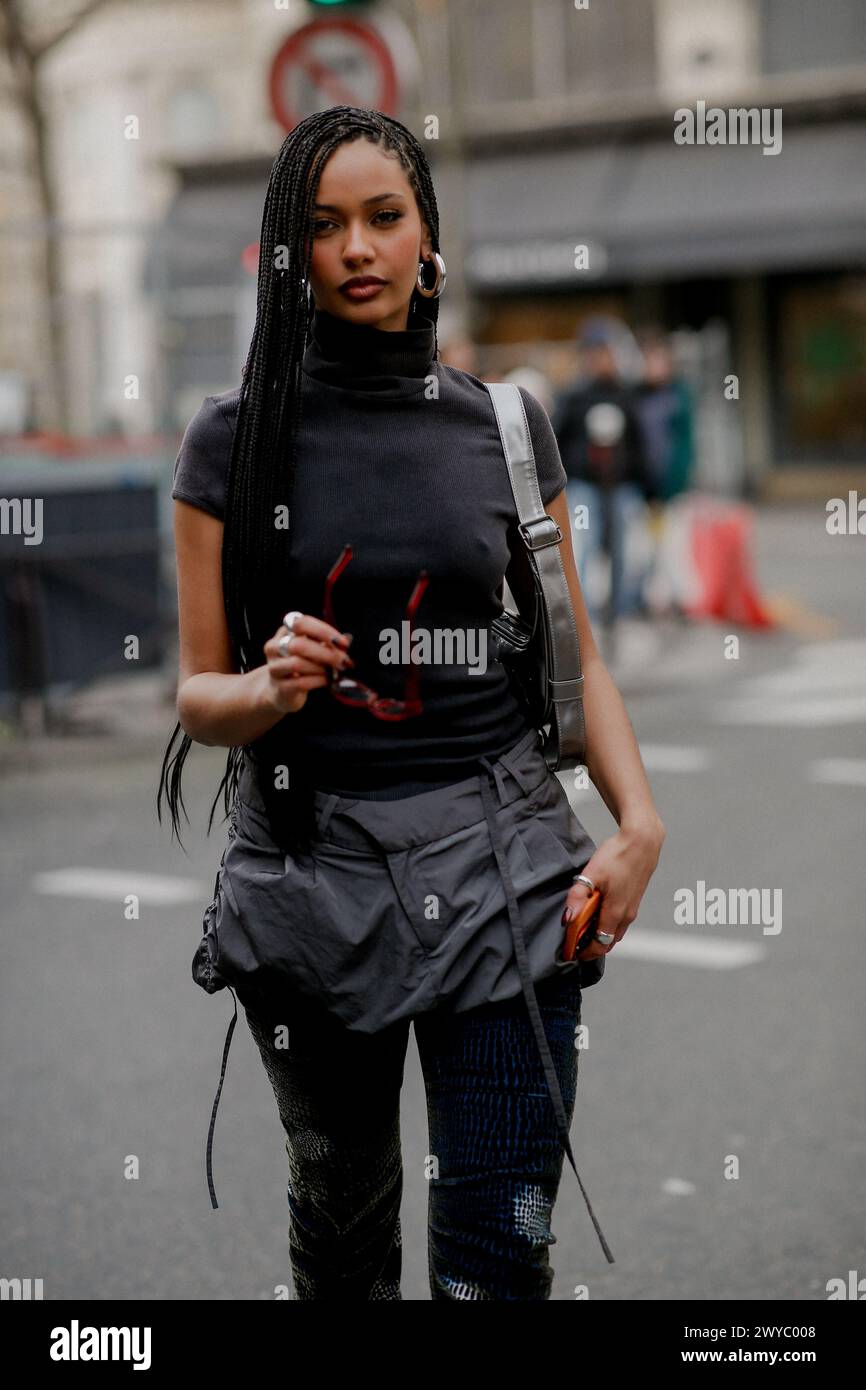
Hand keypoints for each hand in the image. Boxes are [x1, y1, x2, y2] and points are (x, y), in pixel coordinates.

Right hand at [262, 612, 353, 715]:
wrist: (281, 691)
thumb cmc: (303, 665)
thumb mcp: (313, 650)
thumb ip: (326, 644)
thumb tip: (346, 642)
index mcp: (285, 632)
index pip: (300, 623)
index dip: (323, 631)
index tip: (342, 642)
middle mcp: (274, 647)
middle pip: (298, 645)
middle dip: (325, 653)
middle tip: (343, 660)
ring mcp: (274, 668)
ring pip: (297, 664)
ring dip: (321, 668)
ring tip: (336, 671)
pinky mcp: (279, 687)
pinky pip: (300, 683)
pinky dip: (318, 680)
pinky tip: (328, 681)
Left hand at [562, 819, 664, 960]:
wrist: (642, 841)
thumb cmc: (617, 856)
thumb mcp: (591, 874)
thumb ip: (577, 897)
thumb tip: (568, 919)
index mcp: (616, 913)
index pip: (599, 945)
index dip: (584, 953)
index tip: (570, 953)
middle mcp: (627, 916)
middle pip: (607, 941)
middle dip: (590, 946)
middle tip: (572, 941)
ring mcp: (632, 909)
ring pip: (615, 932)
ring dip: (599, 934)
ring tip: (581, 927)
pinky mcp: (634, 900)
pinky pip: (619, 921)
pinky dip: (607, 924)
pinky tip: (596, 911)